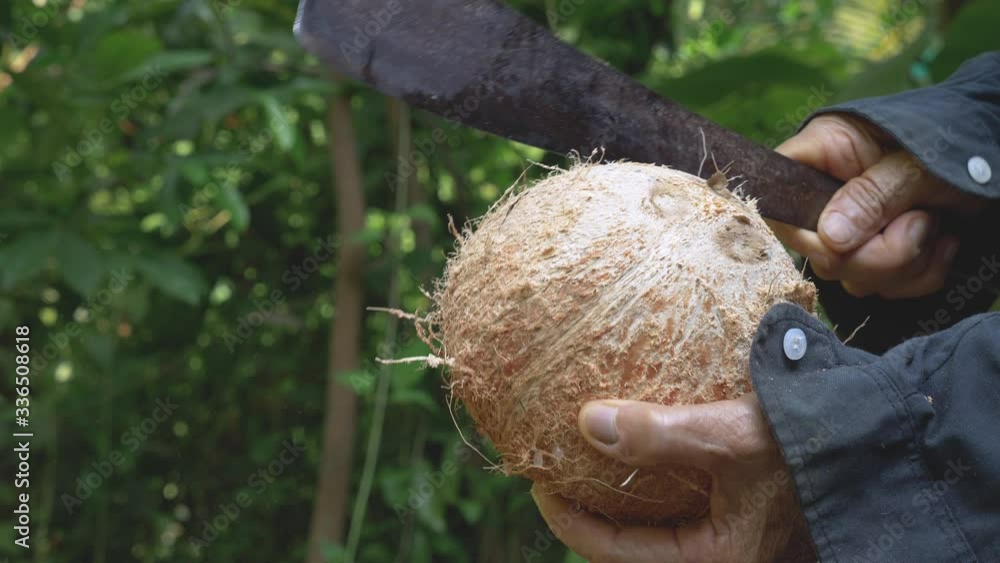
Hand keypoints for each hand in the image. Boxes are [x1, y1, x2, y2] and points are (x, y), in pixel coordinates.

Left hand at [532, 395, 813, 562]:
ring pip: (655, 535)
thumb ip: (660, 435)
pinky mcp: (744, 519)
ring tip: (588, 464)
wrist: (883, 442)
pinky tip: (641, 457)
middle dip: (587, 516)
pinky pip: (680, 517)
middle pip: (629, 551)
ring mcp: (733, 543)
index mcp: (713, 561)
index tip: (537, 480)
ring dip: (619, 505)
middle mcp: (721, 561)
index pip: (612, 552)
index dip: (566, 518)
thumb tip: (588, 421)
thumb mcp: (731, 438)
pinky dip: (651, 494)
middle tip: (556, 474)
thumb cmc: (813, 445)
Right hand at [770, 114, 985, 298]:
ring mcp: (852, 229)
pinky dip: (919, 276)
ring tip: (937, 226)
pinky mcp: (878, 255)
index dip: (798, 228)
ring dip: (903, 265)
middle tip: (920, 224)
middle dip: (873, 254)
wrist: (997, 151)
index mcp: (823, 154)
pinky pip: (882, 288)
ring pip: (852, 277)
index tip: (837, 237)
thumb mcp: (917, 162)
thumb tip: (829, 239)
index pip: (775, 196)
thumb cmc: (956, 140)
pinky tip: (944, 243)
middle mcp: (828, 195)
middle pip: (818, 251)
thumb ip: (871, 196)